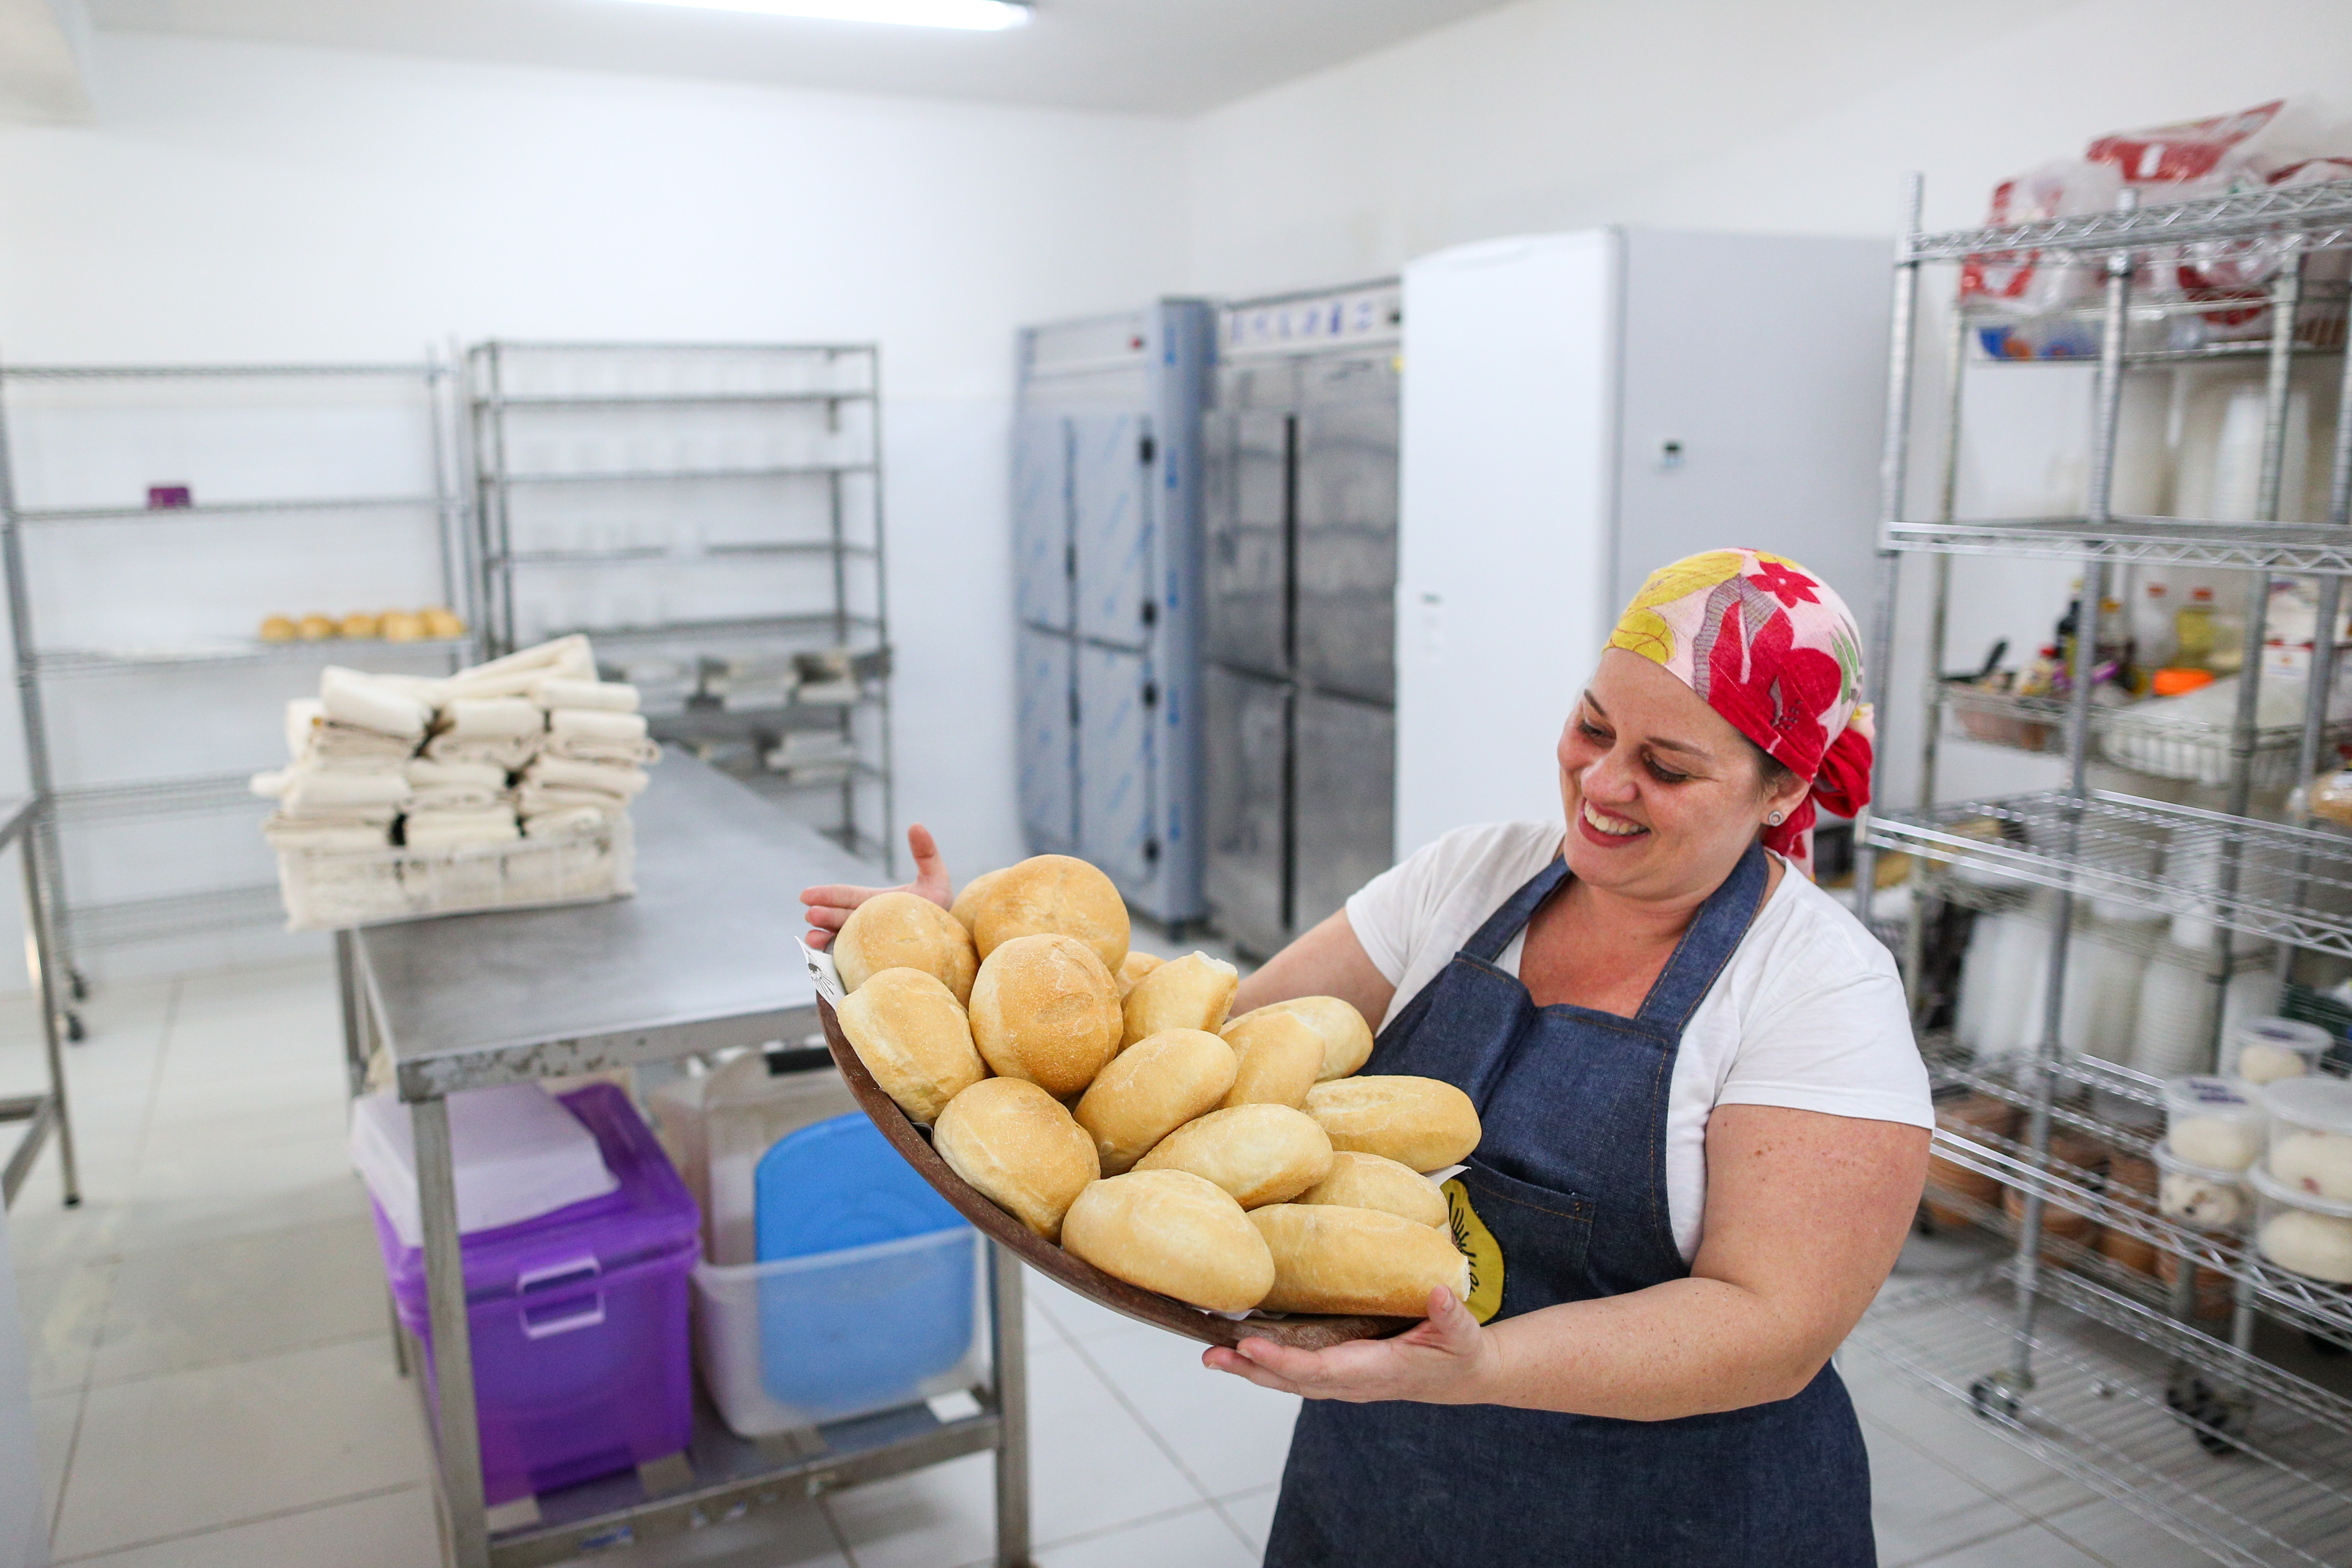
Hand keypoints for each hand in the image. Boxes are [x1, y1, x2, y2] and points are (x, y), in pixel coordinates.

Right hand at [799, 823, 951, 948]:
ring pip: (840, 940)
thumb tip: (915, 825)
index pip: (847, 896)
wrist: (958, 943)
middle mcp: (868, 923)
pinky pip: (851, 963)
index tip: (806, 895)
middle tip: (810, 914)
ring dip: (824, 938)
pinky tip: (825, 960)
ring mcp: (869, 944)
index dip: (827, 895)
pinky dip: (836, 961)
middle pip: (840, 918)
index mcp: (876, 902)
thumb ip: (926, 853)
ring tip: (812, 937)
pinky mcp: (873, 963)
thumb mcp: (936, 880)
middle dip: (824, 916)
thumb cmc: (945, 911)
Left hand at [1202, 1288, 1499, 1405]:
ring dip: (1250, 1369)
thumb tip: (1438, 1293)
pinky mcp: (1340, 1372)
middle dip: (1251, 1369)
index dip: (1284, 1361)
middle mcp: (1353, 1382)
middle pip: (1293, 1381)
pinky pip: (1297, 1372)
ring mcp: (1344, 1381)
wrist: (1462, 1376)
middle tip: (1209, 1356)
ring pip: (1289, 1380)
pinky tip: (1241, 1349)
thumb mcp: (1462, 1333)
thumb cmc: (1459, 1352)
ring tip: (1211, 1356)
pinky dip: (1266, 1363)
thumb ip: (1450, 1315)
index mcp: (1377, 1371)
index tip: (1249, 1346)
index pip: (1322, 1370)